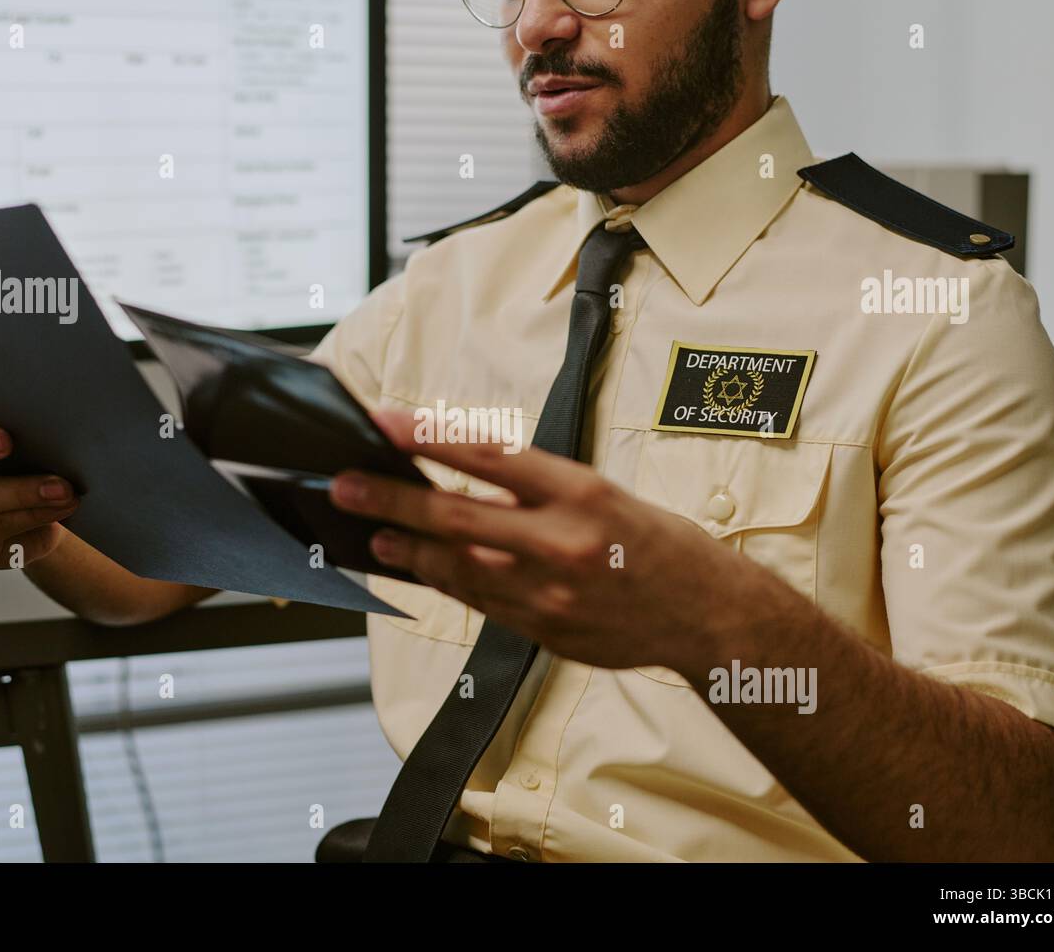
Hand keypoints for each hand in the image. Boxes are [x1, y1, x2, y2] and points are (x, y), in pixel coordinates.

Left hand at [329, 410, 751, 671]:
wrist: (708, 617)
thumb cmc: (658, 546)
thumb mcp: (605, 496)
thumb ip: (536, 492)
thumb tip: (466, 481)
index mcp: (582, 493)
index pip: (490, 455)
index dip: (428, 436)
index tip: (383, 423)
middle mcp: (561, 542)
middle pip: (456, 515)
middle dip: (391, 499)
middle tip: (345, 485)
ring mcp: (549, 594)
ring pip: (456, 566)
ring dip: (409, 547)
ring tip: (374, 532)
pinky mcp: (544, 630)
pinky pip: (478, 602)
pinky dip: (446, 581)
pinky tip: (422, 566)